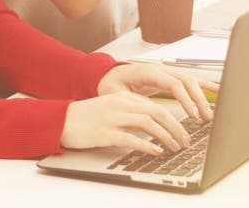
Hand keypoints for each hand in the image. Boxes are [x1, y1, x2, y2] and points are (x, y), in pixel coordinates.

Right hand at [60, 92, 193, 155]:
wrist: (62, 120)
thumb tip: (153, 122)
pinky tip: (156, 151)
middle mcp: (120, 104)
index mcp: (123, 97)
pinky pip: (131, 138)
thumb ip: (130, 111)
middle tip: (185, 140)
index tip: (183, 130)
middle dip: (176, 127)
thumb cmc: (87, 116)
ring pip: (148, 123)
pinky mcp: (105, 132)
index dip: (173, 118)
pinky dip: (147, 145)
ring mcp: (113, 118)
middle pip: (157, 112)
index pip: (155, 105)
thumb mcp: (111, 107)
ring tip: (175, 147)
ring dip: (166, 136)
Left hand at [96, 63, 218, 121]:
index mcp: (148, 72)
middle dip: (198, 99)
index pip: (174, 84)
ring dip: (203, 96)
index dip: (185, 99)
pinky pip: (190, 79)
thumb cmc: (112, 84)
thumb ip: (133, 99)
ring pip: (191, 80)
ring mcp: (167, 71)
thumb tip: (150, 110)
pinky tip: (217, 90)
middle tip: (205, 118)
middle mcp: (161, 69)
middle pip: (186, 81)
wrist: (109, 74)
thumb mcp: (116, 93)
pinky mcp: (170, 76)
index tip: (192, 115)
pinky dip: (205, 84)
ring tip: (211, 113)